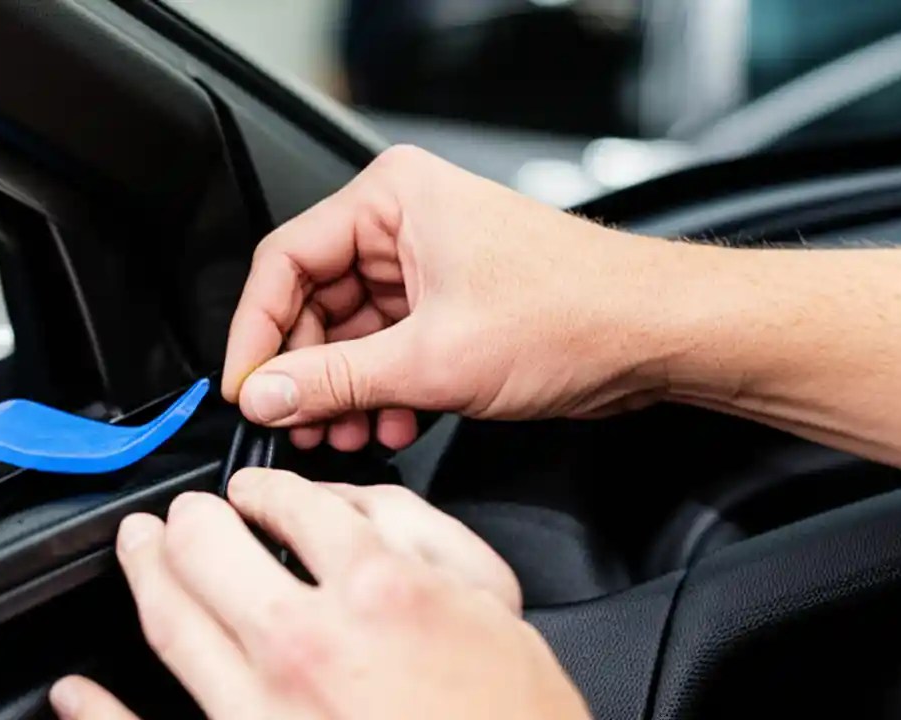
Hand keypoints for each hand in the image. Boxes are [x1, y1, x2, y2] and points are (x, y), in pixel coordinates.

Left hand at [48, 470, 590, 719]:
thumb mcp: (497, 604)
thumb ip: (423, 535)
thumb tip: (351, 509)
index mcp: (377, 592)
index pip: (296, 505)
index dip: (269, 488)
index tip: (258, 492)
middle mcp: (307, 648)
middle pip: (212, 552)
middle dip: (191, 519)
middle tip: (184, 513)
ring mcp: (263, 715)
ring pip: (173, 628)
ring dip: (146, 575)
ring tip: (138, 549)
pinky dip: (100, 714)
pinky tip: (77, 693)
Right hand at [222, 144, 683, 450]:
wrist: (655, 335)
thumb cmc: (575, 310)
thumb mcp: (433, 358)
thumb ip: (334, 381)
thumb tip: (265, 393)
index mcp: (392, 199)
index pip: (285, 260)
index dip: (257, 331)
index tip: (245, 387)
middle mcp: (405, 223)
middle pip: (315, 301)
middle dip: (307, 372)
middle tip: (296, 423)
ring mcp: (428, 265)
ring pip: (351, 334)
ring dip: (345, 391)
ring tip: (344, 435)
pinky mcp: (449, 306)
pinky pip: (389, 349)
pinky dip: (382, 391)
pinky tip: (389, 425)